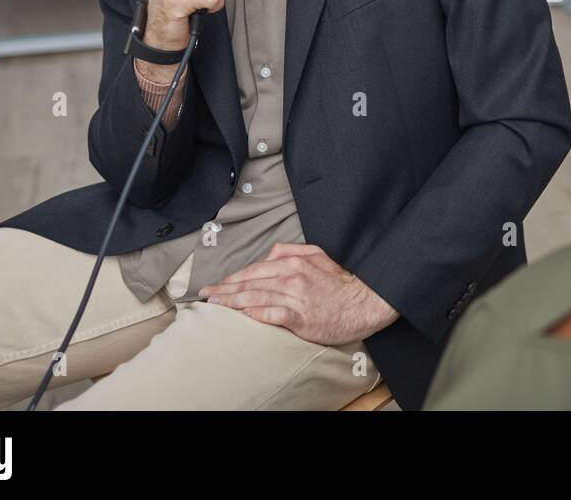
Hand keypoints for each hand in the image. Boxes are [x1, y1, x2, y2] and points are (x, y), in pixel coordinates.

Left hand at [198, 243, 399, 345]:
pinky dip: (252, 314)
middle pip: (249, 283)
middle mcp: (291, 278)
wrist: (365, 303)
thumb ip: (291, 251)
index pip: (254, 269)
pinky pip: (270, 315)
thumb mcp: (318, 255)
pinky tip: (238, 315)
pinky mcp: (300, 318)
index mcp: (293, 262)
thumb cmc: (341, 282)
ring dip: (230, 302)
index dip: (232, 277)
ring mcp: (295, 298)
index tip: (217, 284)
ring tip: (214, 305)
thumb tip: (270, 252)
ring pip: (254, 298)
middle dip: (223, 289)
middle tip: (205, 295)